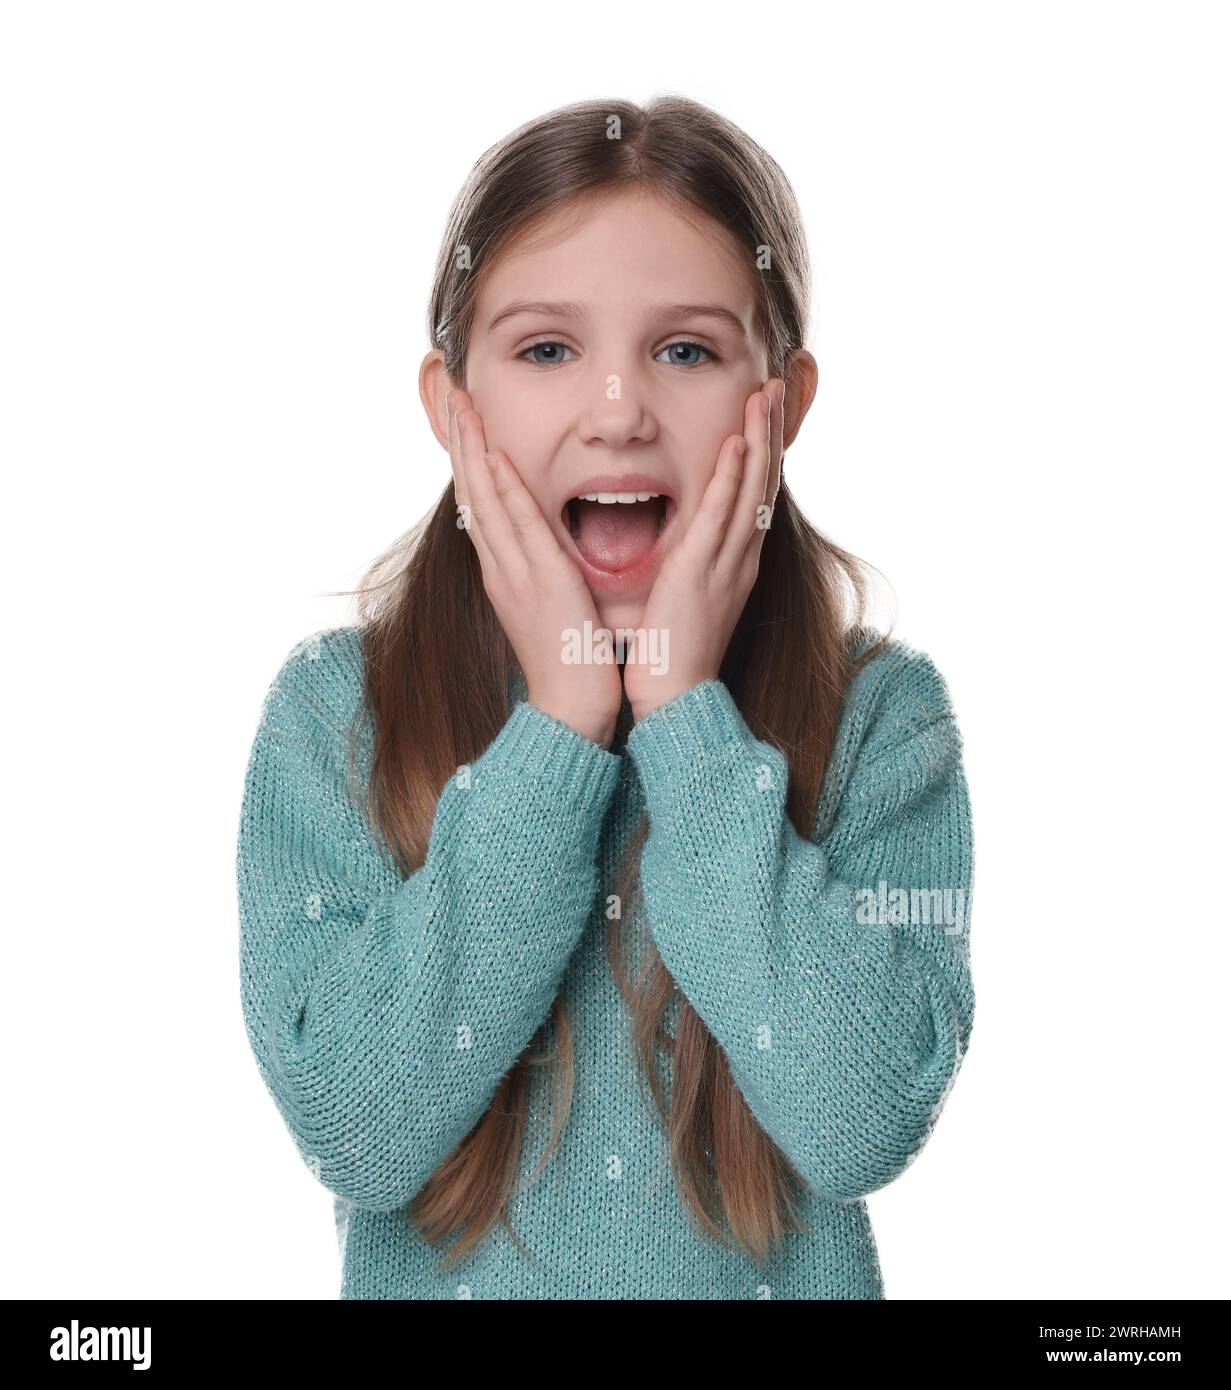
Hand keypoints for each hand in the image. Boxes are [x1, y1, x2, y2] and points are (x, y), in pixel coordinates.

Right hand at [446, 388, 623, 747]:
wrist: (571, 707)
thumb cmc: (570, 661)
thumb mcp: (551, 605)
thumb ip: (544, 571)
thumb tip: (546, 545)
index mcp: (504, 572)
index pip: (479, 502)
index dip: (468, 457)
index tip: (463, 417)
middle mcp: (500, 567)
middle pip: (471, 490)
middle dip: (460, 439)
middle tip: (449, 391)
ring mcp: (514, 573)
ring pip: (484, 498)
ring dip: (473, 448)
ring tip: (463, 404)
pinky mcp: (538, 581)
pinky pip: (517, 525)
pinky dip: (503, 488)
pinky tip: (494, 454)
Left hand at [622, 378, 784, 721]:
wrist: (673, 697)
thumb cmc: (671, 655)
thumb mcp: (687, 599)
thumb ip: (689, 566)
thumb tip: (682, 546)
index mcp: (735, 563)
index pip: (754, 496)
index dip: (762, 452)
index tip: (762, 414)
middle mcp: (740, 558)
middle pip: (763, 483)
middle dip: (770, 433)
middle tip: (774, 387)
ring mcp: (727, 564)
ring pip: (752, 490)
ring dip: (759, 439)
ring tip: (763, 395)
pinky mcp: (703, 572)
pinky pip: (723, 516)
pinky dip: (733, 477)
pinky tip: (738, 442)